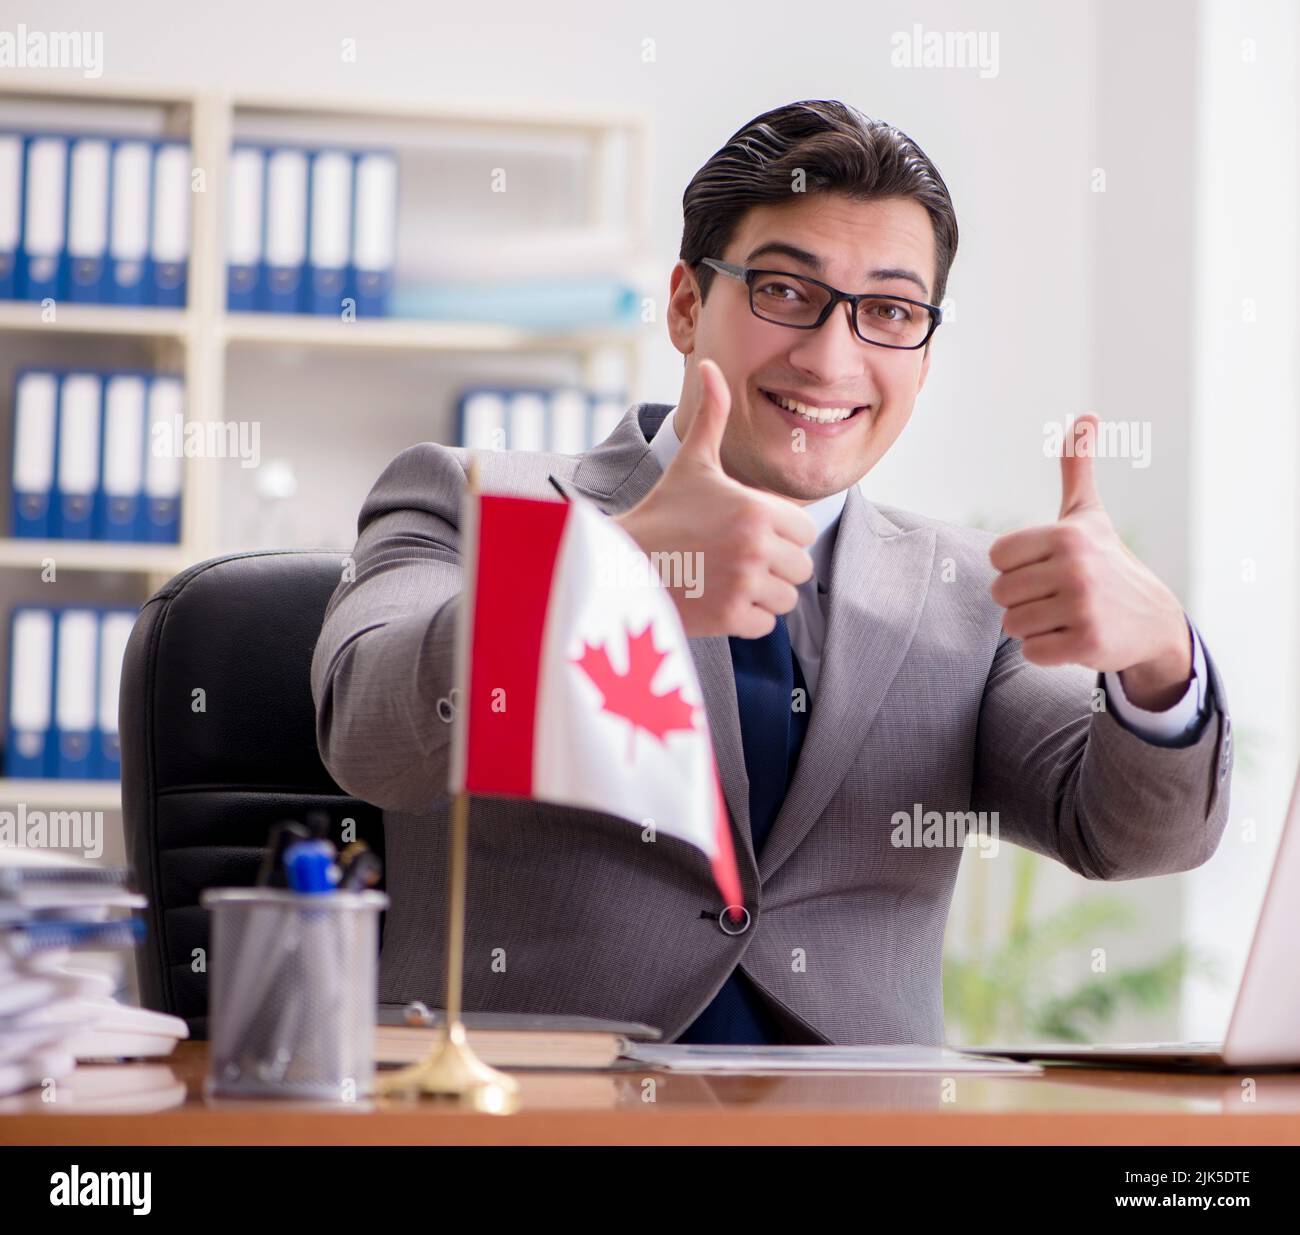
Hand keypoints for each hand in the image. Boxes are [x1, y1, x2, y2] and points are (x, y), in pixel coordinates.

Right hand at [615, 358, 815, 637]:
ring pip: (786, 598)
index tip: (749, 532)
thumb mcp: (692, 463)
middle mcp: (756, 548)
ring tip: (728, 578)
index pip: (804, 530)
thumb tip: (709, 365)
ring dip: (763, 593)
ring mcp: (744, 586)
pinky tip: (720, 599)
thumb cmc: (663, 511)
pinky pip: (766, 624)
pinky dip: (747, 618)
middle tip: (736, 558)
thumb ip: (712, 416)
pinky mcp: (730, 619)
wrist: (622, 563)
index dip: (781, 532)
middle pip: (800, 567)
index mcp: (756, 509)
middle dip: (775, 566)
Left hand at [988, 413, 1191, 709]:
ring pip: (1012, 625)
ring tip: (1065, 616)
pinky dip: (1046, 651)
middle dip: (1022, 600)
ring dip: (1033, 626)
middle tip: (1056, 596)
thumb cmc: (1107, 562)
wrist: (1154, 621)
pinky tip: (1073, 637)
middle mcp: (1076, 567)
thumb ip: (1076, 469)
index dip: (1015, 567)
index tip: (1045, 567)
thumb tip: (1086, 416)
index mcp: (1066, 535)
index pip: (997, 556)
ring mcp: (1082, 606)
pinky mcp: (1087, 643)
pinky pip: (1031, 652)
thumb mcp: (1088, 515)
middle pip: (1000, 593)